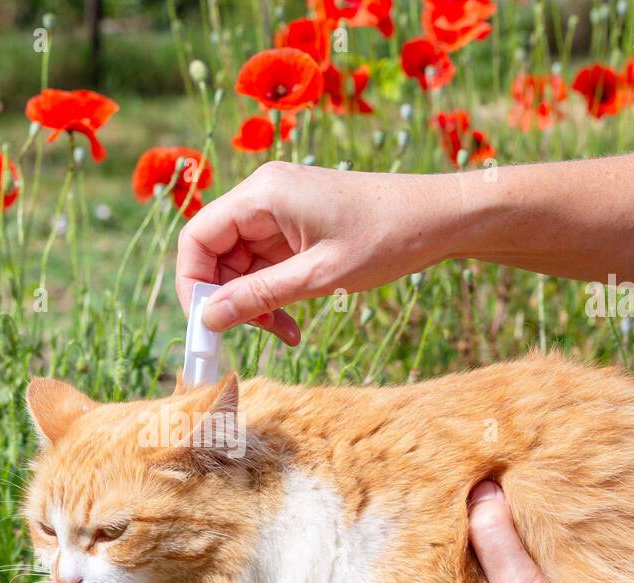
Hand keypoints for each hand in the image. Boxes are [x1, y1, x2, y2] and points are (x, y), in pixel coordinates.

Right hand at [176, 162, 463, 344]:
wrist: (440, 217)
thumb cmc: (386, 238)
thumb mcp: (319, 276)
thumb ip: (259, 296)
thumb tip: (210, 318)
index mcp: (263, 194)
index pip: (197, 237)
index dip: (192, 284)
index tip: (206, 326)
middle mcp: (263, 196)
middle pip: (215, 253)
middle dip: (228, 300)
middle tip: (250, 337)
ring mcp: (279, 212)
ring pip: (240, 265)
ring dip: (254, 304)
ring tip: (284, 333)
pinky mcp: (295, 227)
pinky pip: (265, 265)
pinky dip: (272, 296)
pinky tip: (292, 323)